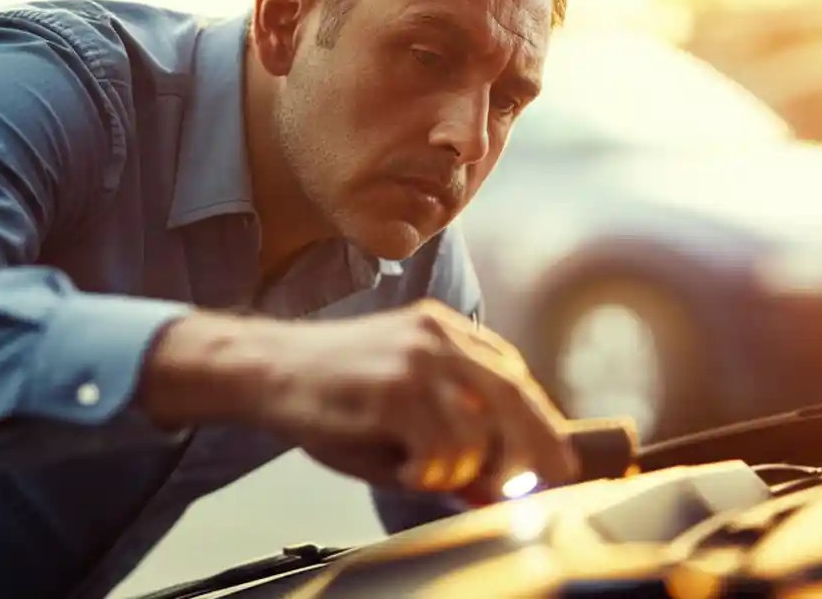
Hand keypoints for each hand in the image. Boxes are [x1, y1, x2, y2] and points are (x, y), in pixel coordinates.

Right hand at [243, 299, 578, 495]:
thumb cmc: (330, 391)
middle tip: (543, 485)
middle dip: (537, 449)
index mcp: (444, 330)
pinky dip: (432, 472)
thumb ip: (452, 442)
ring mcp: (415, 359)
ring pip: (480, 429)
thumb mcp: (398, 412)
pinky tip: (405, 471)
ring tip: (426, 475)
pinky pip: (441, 446)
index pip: (514, 376)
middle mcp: (437, 336)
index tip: (557, 461)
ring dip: (464, 469)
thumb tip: (496, 491)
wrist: (264, 369)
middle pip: (514, 395)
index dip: (541, 423)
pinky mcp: (392, 389)